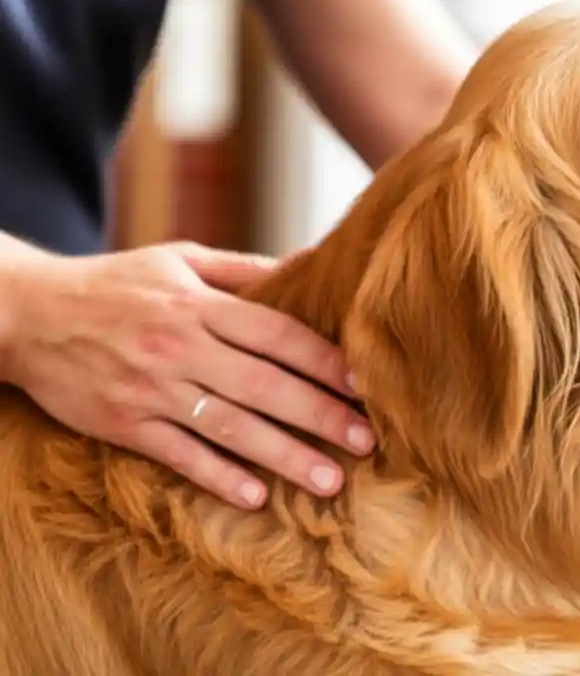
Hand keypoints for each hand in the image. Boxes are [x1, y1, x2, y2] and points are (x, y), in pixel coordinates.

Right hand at [0, 242, 371, 508]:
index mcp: (199, 305)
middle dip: (321, 416)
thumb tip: (307, 266)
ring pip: (229, 427)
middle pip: (265, 386)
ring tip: (330, 480)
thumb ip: (244, 271)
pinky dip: (218, 476)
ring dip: (284, 455)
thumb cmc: (115, 285)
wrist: (25, 314)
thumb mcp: (179, 260)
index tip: (364, 386)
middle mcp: (180, 346)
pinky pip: (178, 455)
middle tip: (368, 441)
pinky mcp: (124, 425)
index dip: (325, 362)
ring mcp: (152, 389)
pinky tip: (256, 496)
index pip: (278, 335)